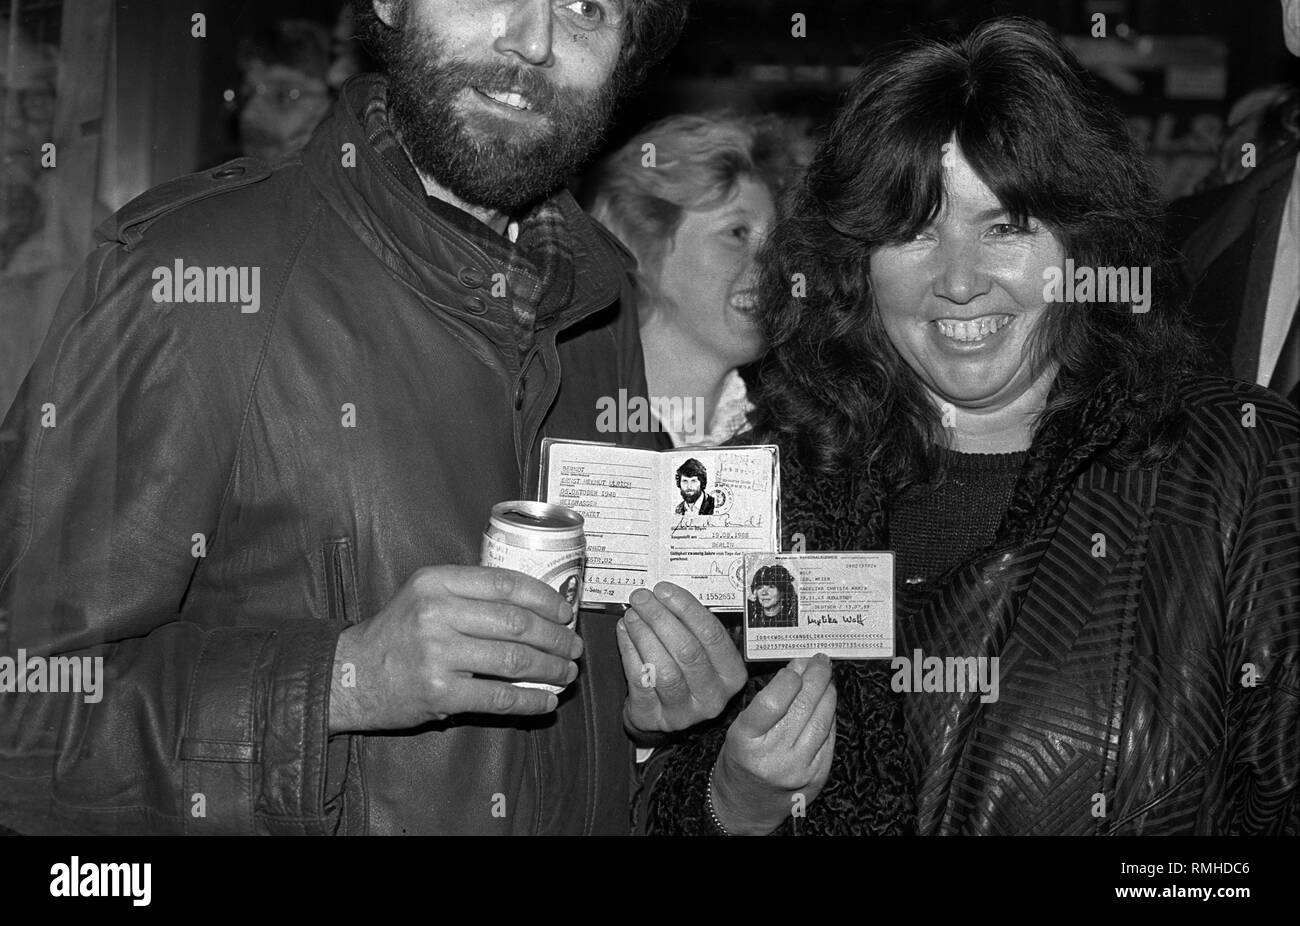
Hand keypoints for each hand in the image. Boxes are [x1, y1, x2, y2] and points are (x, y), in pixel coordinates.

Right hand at [328, 565, 582, 732]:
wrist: (351, 676)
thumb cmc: (397, 634)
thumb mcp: (425, 595)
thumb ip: (470, 594)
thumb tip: (538, 606)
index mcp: (437, 582)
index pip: (506, 584)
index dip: (545, 598)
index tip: (566, 611)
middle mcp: (437, 613)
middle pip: (517, 623)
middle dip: (556, 637)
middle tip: (574, 647)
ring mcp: (438, 654)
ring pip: (514, 659)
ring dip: (551, 668)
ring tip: (567, 673)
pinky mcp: (440, 692)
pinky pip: (499, 696)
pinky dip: (531, 700)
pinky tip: (547, 701)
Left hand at [616, 582, 747, 734]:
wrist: (662, 712)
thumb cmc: (683, 671)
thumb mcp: (700, 650)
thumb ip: (690, 625)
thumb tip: (665, 594)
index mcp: (731, 673)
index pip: (713, 635)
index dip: (686, 608)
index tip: (664, 590)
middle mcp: (713, 696)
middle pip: (688, 651)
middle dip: (661, 618)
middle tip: (642, 598)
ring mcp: (684, 712)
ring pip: (664, 669)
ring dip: (644, 635)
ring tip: (632, 614)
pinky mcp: (655, 718)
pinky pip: (641, 681)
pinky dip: (629, 652)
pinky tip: (624, 632)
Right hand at [711, 654, 836, 834]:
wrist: (746, 806)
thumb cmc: (740, 761)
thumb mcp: (739, 729)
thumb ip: (766, 700)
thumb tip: (797, 669)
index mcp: (745, 742)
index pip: (773, 702)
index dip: (790, 678)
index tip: (796, 665)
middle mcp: (773, 757)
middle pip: (802, 707)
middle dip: (815, 677)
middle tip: (819, 661)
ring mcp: (798, 769)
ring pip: (821, 720)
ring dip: (828, 693)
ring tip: (826, 677)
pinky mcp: (817, 775)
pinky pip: (829, 737)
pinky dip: (830, 715)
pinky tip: (828, 702)